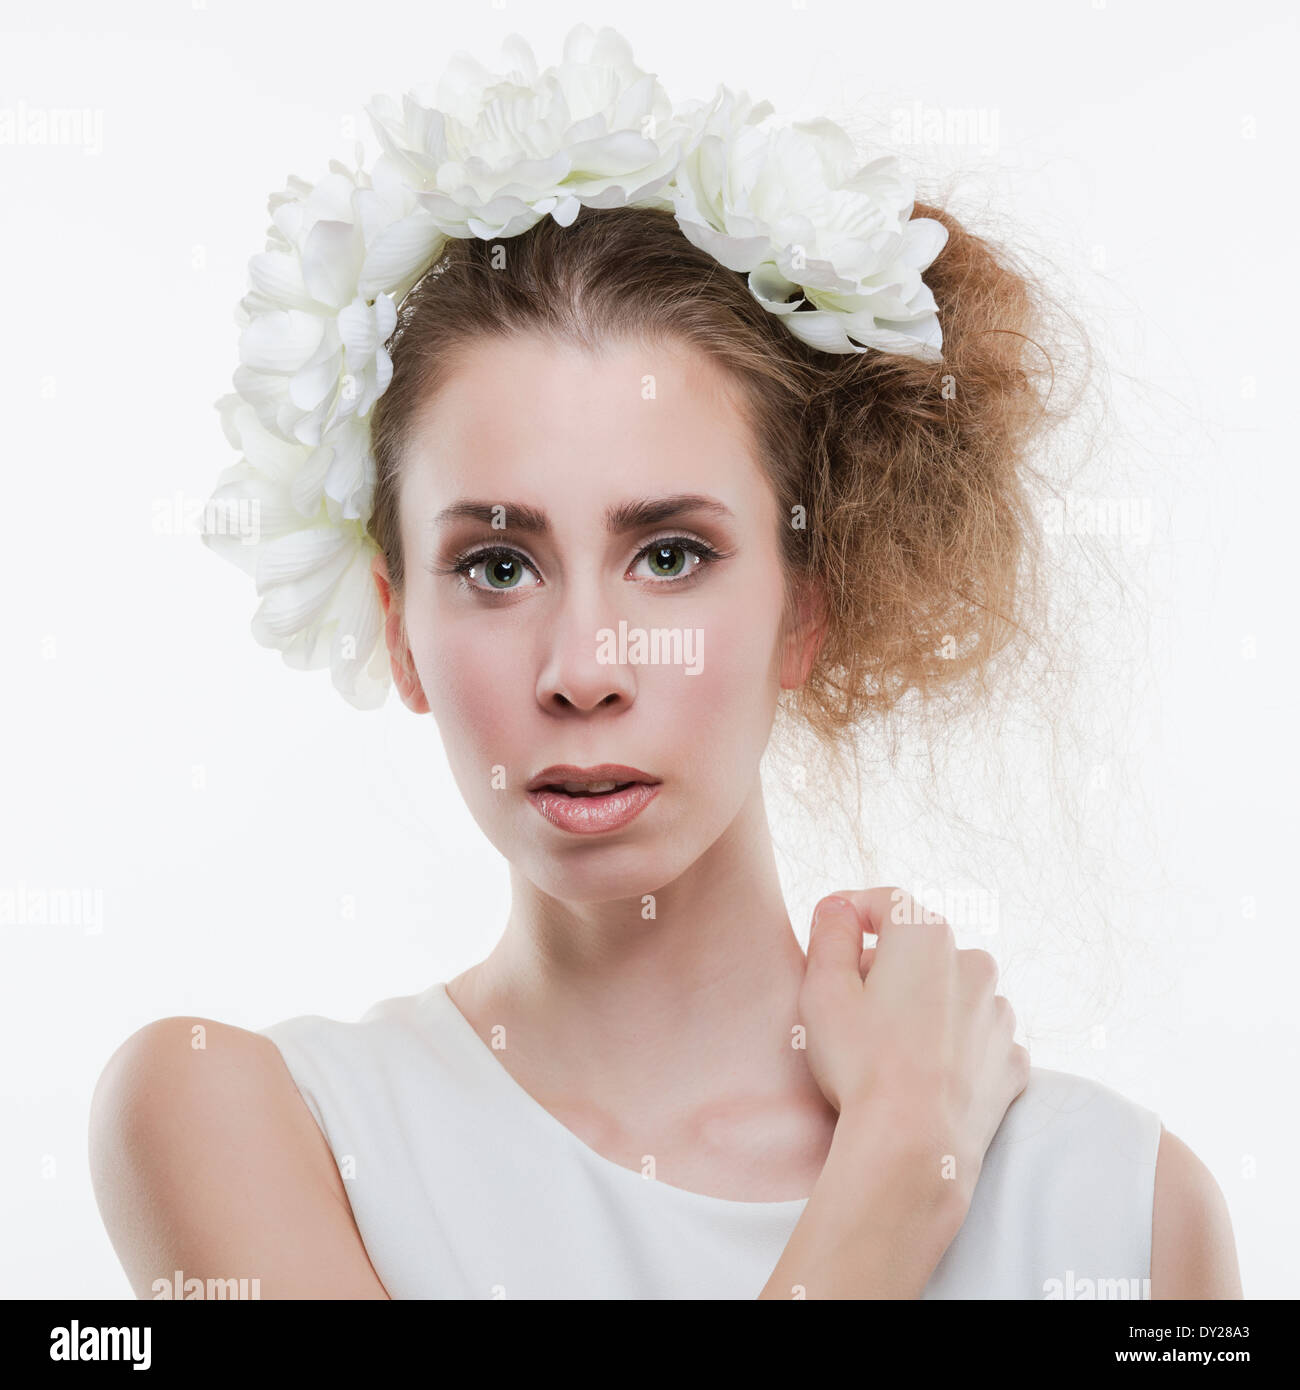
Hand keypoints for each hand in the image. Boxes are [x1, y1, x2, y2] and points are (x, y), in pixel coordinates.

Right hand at [799, 886, 1029, 1201]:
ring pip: (952, 992)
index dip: (850, 913)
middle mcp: (973, 963)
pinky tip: (923, 1071)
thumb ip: (830, 933)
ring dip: (923, 1005)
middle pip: (920, 948)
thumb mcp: (822, 987)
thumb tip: (839, 908)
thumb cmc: (861, 1064)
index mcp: (926, 936)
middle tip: (851, 1004)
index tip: (828, 933)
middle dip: (886, 965)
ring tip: (888, 1046)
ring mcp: (998, 1013)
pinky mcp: (1010, 1059)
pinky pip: (975, 1037)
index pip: (885, 902)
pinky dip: (952, 1044)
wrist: (914, 1146)